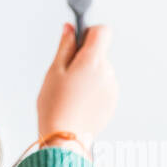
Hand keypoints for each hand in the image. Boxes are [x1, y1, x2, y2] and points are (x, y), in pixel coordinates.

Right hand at [37, 23, 117, 151]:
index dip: (88, 33)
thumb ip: (65, 46)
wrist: (65, 137)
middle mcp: (108, 73)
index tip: (76, 42)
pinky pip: (103, 87)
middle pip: (100, 53)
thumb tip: (70, 28)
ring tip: (71, 93)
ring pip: (101, 71)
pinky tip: (78, 102)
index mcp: (93, 62)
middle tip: (66, 75)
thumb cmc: (55, 106)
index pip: (102, 32)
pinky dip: (93, 90)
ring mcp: (112, 89)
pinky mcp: (112, 103)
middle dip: (84, 58)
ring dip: (88, 75)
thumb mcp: (54, 71)